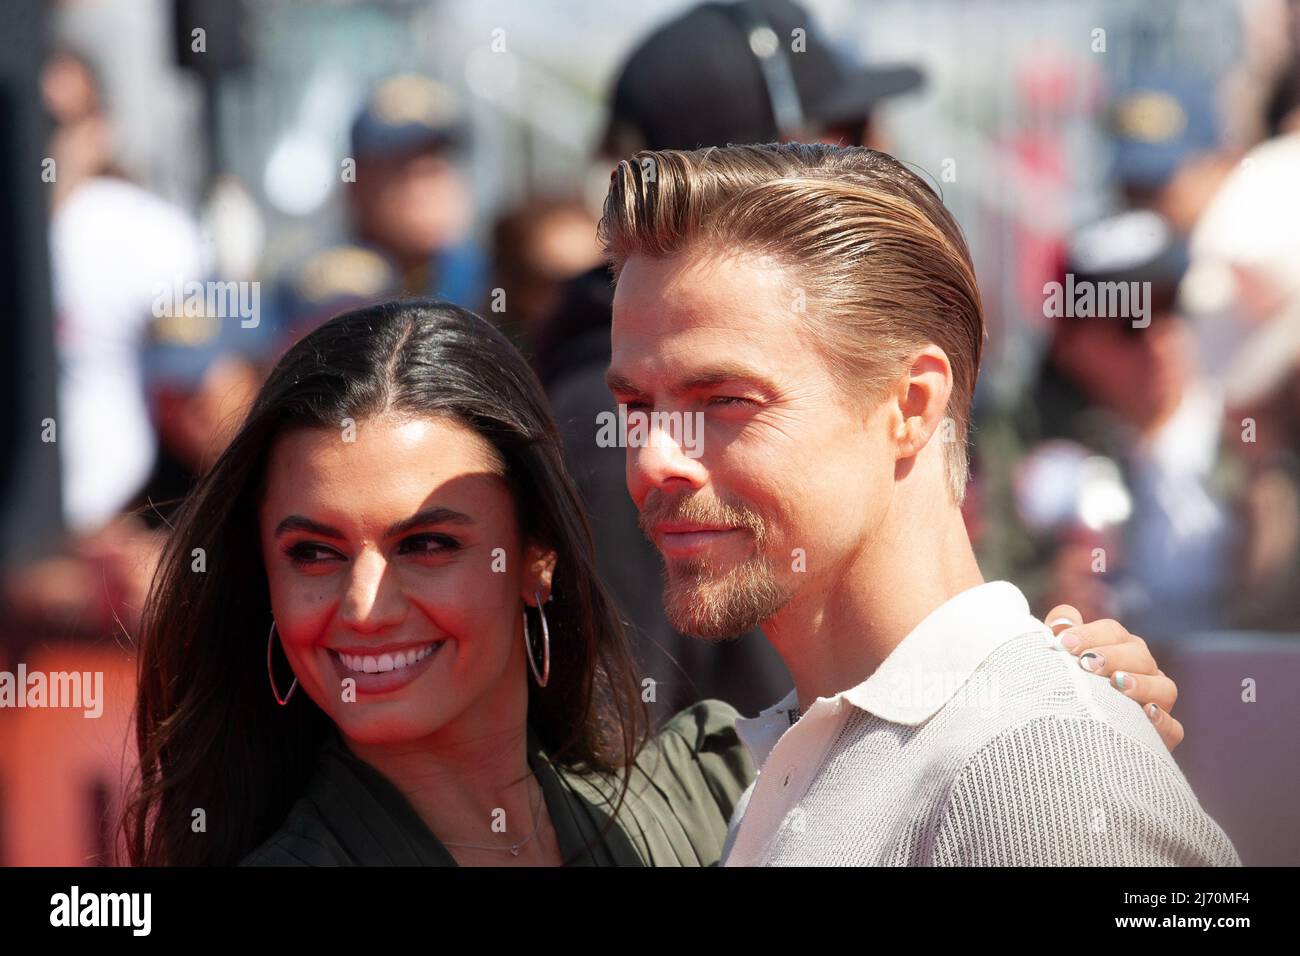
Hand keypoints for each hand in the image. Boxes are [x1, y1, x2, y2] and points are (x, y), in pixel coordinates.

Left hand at [1044, 604, 1182, 751]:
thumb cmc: (1066, 687)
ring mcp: (1156, 700)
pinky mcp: (1161, 733)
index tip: (1063, 644)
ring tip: (1117, 683)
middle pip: (1138, 654)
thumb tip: (1060, 625)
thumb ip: (1060, 636)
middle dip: (1112, 656)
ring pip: (1163, 687)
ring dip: (1142, 683)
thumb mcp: (1059, 660)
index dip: (1088, 634)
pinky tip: (1148, 713)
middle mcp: (1142, 669)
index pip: (1111, 631)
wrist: (1072, 732)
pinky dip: (1164, 721)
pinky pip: (1173, 727)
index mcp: (1118, 647)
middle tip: (1086, 663)